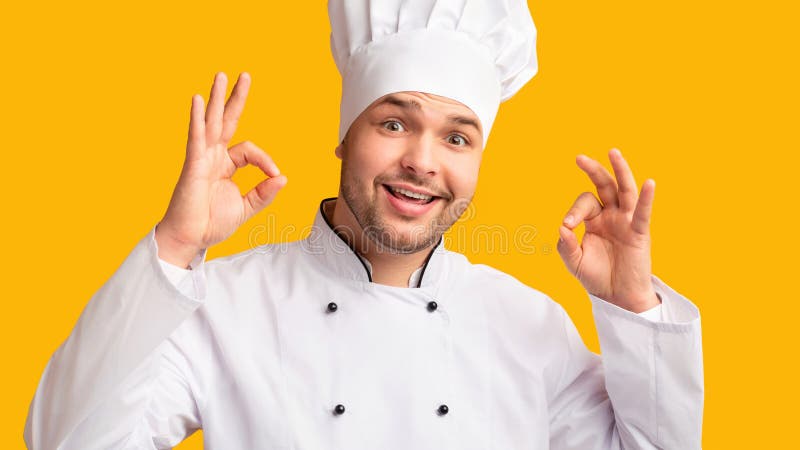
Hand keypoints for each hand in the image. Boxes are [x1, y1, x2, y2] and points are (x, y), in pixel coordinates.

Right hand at [156, 72, 286, 266]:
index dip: (265, 159)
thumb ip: (264, 193)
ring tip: (220, 76)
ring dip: (215, 98)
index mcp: (225, 165)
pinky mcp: (192, 166)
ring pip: (210, 123)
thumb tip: (283, 178)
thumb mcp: (245, 208)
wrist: (190, 239)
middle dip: (234, 98)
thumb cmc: (210, 224)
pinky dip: (196, 119)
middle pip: (225, 121)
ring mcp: (200, 159)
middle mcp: (212, 157)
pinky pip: (195, 138)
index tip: (275, 175)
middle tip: (243, 75)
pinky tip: (196, 100)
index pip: (249, 150)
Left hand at [556, 148, 658, 312]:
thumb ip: (566, 245)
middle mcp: (610, 215)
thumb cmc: (596, 276)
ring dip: (620, 171)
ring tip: (613, 152)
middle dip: (593, 170)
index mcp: (594, 219)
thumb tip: (562, 226)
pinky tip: (649, 183)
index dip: (574, 211)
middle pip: (604, 186)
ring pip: (624, 191)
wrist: (617, 297)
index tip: (568, 225)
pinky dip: (647, 197)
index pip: (584, 204)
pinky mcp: (639, 232)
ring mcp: (625, 221)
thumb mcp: (574, 262)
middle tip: (579, 158)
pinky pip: (642, 212)